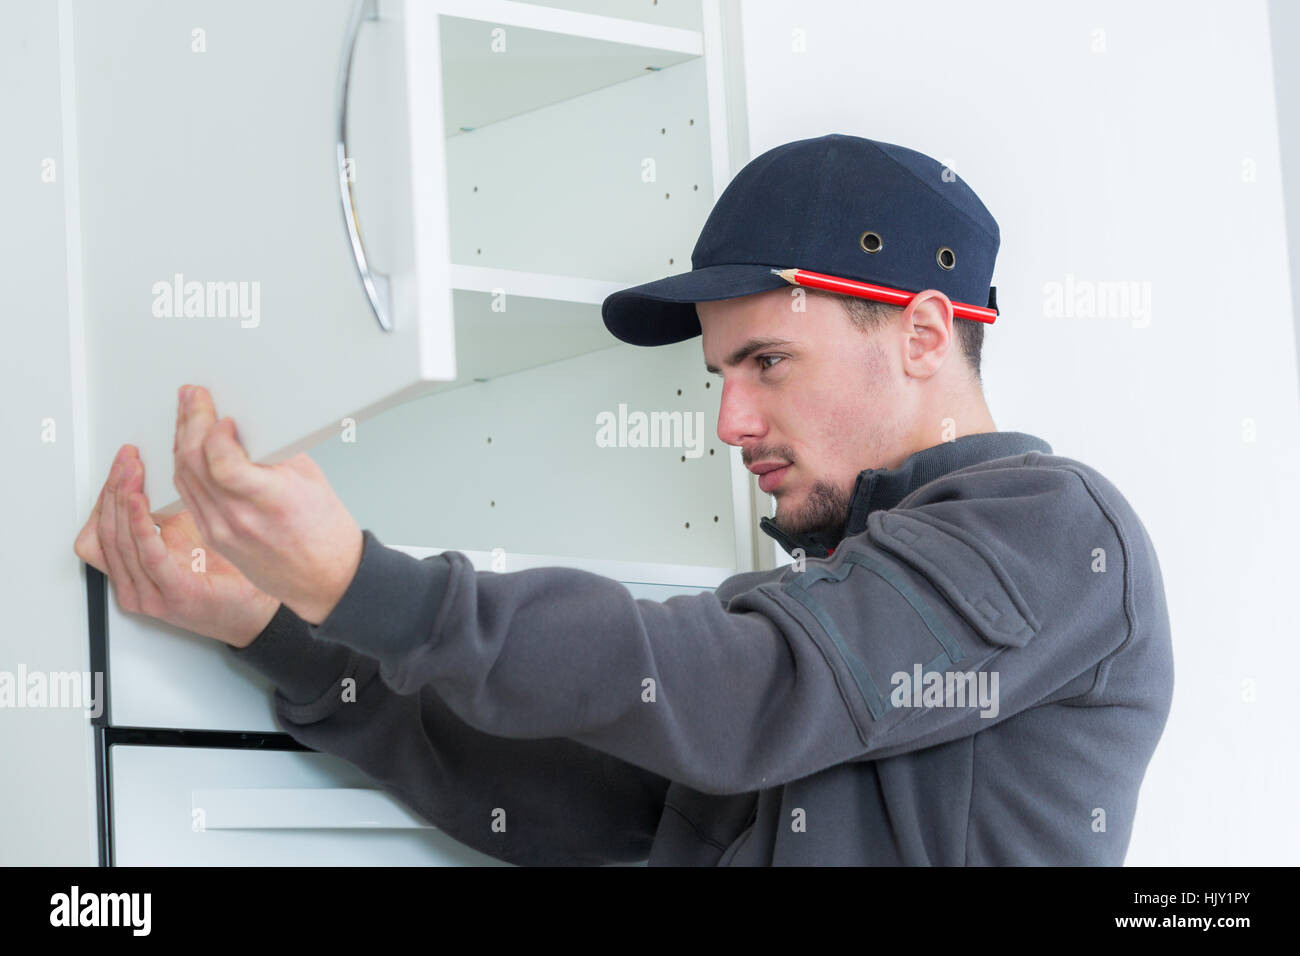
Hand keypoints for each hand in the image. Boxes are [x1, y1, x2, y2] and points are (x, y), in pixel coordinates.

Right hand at [73, 444, 279, 647]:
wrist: (257, 612)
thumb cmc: (226, 578)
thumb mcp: (186, 538)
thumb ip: (164, 517)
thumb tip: (156, 475)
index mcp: (132, 575)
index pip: (99, 532)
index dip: (105, 495)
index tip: (121, 464)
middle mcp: (135, 588)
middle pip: (106, 533)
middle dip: (113, 490)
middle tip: (127, 460)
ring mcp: (152, 596)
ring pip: (120, 541)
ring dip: (123, 500)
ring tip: (133, 472)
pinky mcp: (177, 595)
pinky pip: (149, 556)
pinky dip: (141, 526)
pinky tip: (142, 503)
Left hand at [172, 385, 362, 624]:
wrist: (325, 580)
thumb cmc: (325, 533)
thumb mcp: (310, 479)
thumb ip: (272, 452)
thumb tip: (246, 425)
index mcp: (271, 502)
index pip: (223, 462)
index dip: (216, 433)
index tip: (224, 417)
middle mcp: (239, 519)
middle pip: (195, 464)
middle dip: (190, 423)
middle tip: (192, 398)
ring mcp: (221, 531)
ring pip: (184, 477)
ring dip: (181, 441)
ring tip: (186, 416)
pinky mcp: (213, 537)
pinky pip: (187, 495)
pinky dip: (184, 467)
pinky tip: (187, 450)